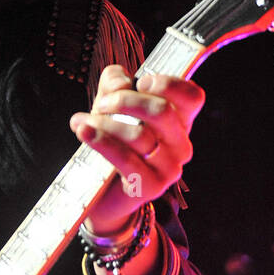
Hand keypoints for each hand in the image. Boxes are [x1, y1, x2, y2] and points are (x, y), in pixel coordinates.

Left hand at [70, 67, 203, 234]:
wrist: (104, 192)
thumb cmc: (113, 142)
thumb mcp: (112, 105)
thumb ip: (115, 83)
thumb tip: (121, 82)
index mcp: (180, 121)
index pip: (192, 97)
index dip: (169, 84)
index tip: (141, 82)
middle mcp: (181, 145)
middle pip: (161, 111)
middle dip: (125, 102)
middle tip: (101, 104)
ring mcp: (169, 168)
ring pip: (140, 135)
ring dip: (105, 123)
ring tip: (82, 122)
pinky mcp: (151, 186)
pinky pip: (126, 159)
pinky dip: (101, 142)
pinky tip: (83, 132)